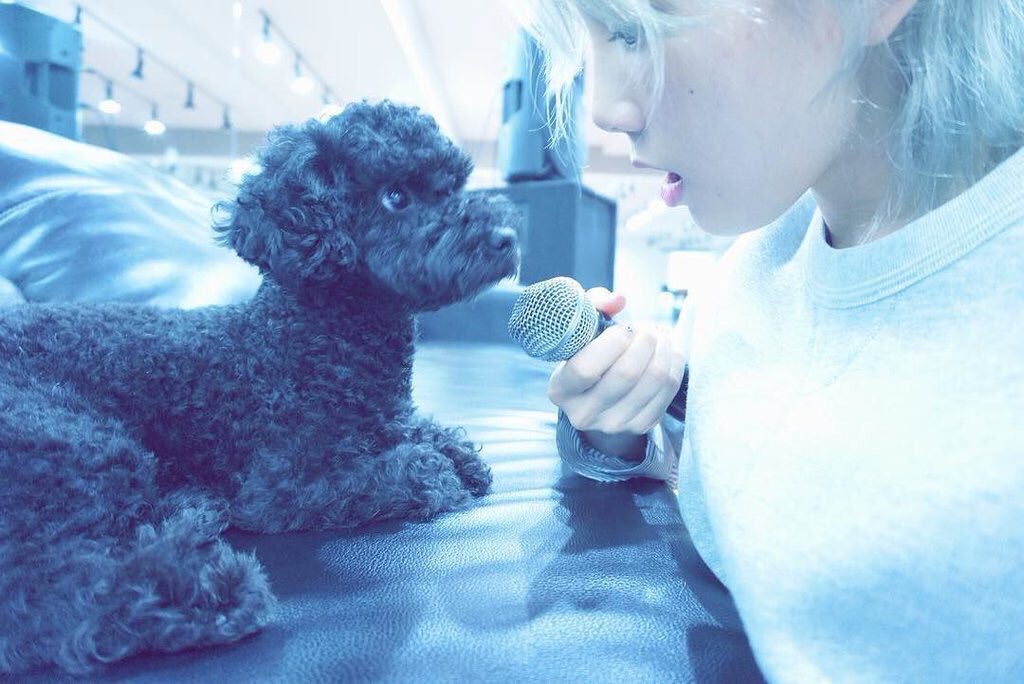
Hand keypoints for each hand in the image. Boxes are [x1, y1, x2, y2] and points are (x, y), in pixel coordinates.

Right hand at [547, 288, 684, 437]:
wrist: (599, 397)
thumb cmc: (588, 354)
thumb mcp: (581, 331)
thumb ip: (594, 307)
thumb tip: (619, 299)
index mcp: (560, 390)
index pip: (586, 369)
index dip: (611, 343)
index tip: (623, 328)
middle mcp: (584, 414)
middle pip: (626, 374)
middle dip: (644, 341)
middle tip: (646, 328)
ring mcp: (614, 424)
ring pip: (654, 380)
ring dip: (664, 348)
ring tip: (659, 335)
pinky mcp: (642, 426)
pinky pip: (669, 388)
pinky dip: (674, 362)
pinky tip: (667, 350)